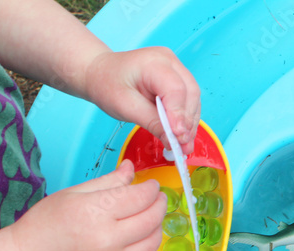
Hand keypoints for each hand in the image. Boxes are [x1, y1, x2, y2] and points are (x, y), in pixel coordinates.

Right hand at [10, 160, 164, 250]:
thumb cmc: (47, 224)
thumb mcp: (73, 194)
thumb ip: (108, 182)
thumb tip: (130, 168)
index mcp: (94, 212)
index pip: (139, 197)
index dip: (151, 189)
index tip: (152, 186)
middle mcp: (107, 239)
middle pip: (151, 220)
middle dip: (160, 205)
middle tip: (158, 199)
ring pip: (152, 243)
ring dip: (157, 228)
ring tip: (151, 218)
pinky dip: (147, 249)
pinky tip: (140, 239)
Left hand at [84, 47, 200, 153]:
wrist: (101, 72)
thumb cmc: (108, 84)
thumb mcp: (125, 106)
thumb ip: (151, 122)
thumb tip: (173, 140)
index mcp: (153, 62)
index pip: (175, 89)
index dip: (179, 115)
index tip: (178, 137)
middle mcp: (169, 61)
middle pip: (190, 93)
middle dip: (187, 122)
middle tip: (182, 146)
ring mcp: (175, 68)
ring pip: (193, 98)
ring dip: (190, 123)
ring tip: (183, 145)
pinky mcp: (177, 78)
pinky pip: (188, 100)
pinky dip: (186, 118)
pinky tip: (181, 134)